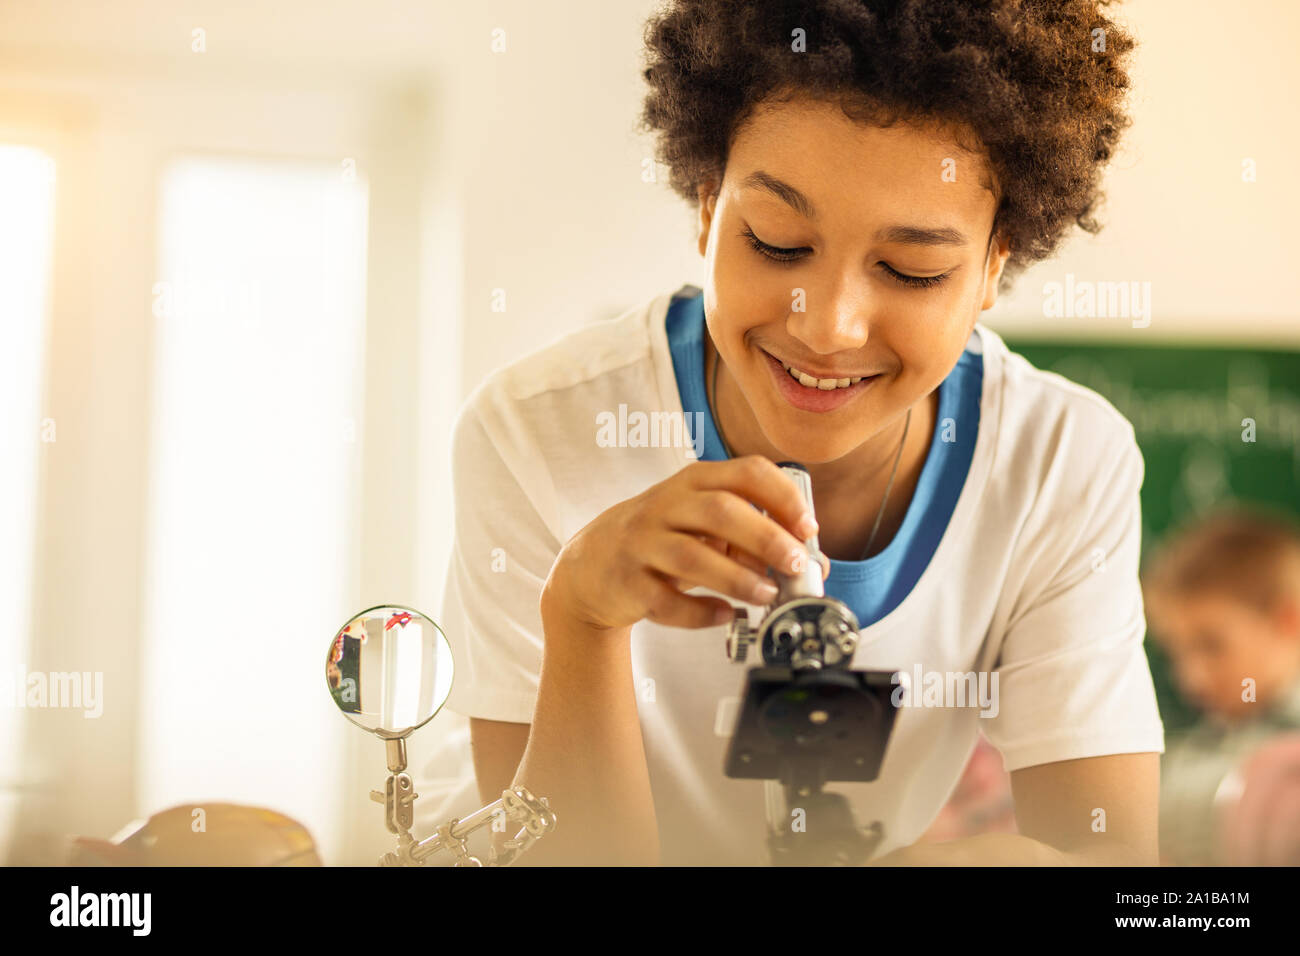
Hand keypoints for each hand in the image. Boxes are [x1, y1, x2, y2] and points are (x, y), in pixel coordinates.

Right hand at [542, 455, 820, 632]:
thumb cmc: (660, 540)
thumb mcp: (701, 524)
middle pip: (721, 511)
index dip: (783, 497)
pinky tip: (724, 616)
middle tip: (797, 565)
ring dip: (738, 578)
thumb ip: (750, 537)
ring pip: (693, 556)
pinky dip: (700, 613)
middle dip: (767, 538)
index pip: (746, 472)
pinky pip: (666, 601)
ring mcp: (641, 543)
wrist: (591, 567)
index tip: (808, 527)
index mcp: (693, 482)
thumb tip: (809, 562)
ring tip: (767, 595)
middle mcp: (665, 505)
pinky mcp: (627, 582)